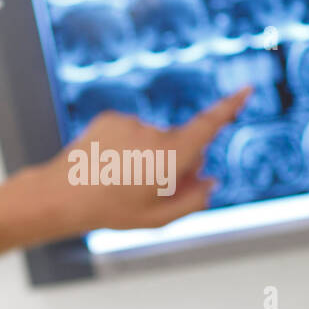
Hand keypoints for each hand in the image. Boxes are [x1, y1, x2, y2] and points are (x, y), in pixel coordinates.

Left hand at [14, 88, 252, 239]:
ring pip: (154, 138)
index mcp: (170, 158)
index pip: (208, 127)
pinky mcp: (113, 118)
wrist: (62, 195)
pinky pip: (131, 130)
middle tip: (148, 188)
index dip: (230, 107)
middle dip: (175, 162)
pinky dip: (127, 145)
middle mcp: (154, 134)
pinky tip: (109, 163)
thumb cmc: (110, 211)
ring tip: (120, 178)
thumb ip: (193, 201)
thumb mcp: (157, 219)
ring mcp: (132, 123)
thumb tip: (210, 182)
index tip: (246, 89)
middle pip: (181, 143)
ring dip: (146, 155)